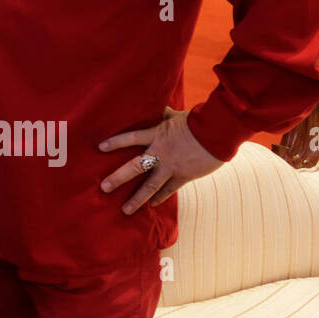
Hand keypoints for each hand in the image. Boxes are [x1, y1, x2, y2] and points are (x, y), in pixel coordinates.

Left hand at [98, 107, 223, 214]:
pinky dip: (160, 197)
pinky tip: (151, 205)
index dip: (115, 142)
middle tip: (103, 188)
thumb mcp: (175, 116)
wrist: (218, 132)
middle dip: (118, 178)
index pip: (131, 138)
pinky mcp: (184, 175)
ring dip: (137, 198)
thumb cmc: (197, 121)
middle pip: (135, 166)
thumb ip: (162, 115)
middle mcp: (160, 152)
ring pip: (151, 185)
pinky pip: (169, 189)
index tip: (100, 148)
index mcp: (157, 134)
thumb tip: (155, 108)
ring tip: (125, 210)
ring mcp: (171, 166)